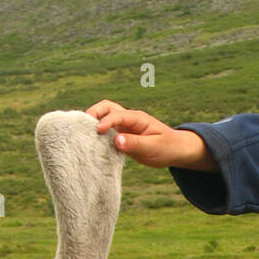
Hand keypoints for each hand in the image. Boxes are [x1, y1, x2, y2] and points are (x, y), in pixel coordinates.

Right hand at [85, 100, 216, 169]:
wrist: (176, 151)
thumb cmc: (168, 147)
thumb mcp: (153, 147)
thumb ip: (135, 144)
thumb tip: (116, 141)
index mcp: (137, 118)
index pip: (117, 114)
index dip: (106, 121)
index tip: (97, 131)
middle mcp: (129, 120)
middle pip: (107, 108)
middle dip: (94, 113)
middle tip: (83, 126)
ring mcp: (125, 128)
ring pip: (105, 119)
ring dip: (94, 124)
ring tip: (84, 135)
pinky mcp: (123, 138)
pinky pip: (107, 134)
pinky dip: (99, 137)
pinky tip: (93, 146)